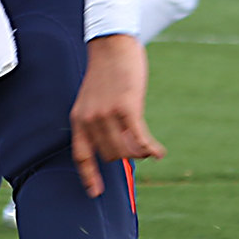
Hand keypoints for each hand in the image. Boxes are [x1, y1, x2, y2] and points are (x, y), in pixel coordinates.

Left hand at [70, 34, 164, 197]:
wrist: (112, 45)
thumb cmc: (106, 72)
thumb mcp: (93, 99)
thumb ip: (99, 121)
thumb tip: (120, 147)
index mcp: (79, 118)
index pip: (81, 155)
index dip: (88, 176)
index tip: (95, 193)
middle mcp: (89, 119)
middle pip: (110, 155)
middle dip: (126, 156)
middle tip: (139, 150)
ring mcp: (106, 114)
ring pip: (125, 150)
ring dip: (140, 153)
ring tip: (149, 148)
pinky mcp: (126, 108)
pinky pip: (139, 139)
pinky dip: (150, 149)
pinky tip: (160, 153)